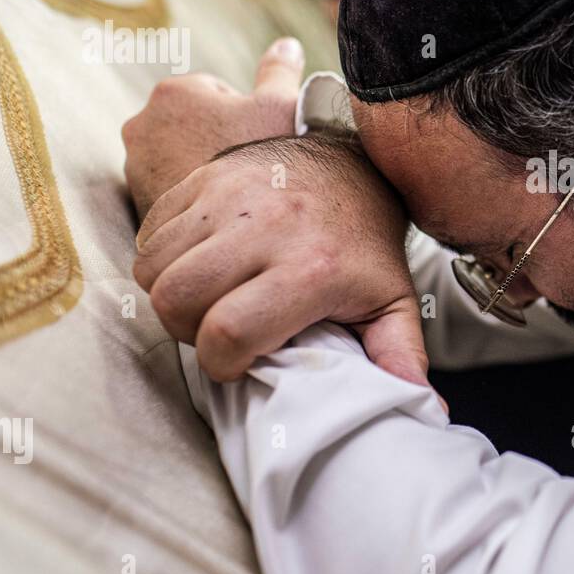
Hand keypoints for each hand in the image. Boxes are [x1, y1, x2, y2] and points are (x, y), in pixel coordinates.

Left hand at [122, 37, 305, 217]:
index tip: (260, 140)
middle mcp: (141, 125)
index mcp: (173, 93)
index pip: (216, 92)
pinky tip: (216, 209)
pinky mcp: (136, 202)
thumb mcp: (282, 107)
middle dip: (218, 138)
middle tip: (249, 165)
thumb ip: (279, 71)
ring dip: (201, 166)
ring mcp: (135, 166)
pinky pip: (169, 188)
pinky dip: (189, 193)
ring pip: (180, 157)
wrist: (241, 232)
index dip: (246, 115)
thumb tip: (287, 43)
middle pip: (193, 124)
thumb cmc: (262, 161)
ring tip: (234, 190)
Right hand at [133, 133, 434, 398]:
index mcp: (312, 268)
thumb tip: (423, 409)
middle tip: (217, 331)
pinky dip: (161, 256)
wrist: (355, 164)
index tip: (237, 363)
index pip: (227, 333)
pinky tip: (198, 263)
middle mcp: (267, 226)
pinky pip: (150, 230)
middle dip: (187, 331)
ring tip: (206, 299)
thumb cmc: (365, 244)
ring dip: (171, 294)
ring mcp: (231, 195)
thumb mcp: (391, 300)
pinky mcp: (206, 176)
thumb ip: (399, 355)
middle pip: (178, 300)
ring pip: (154, 268)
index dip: (221, 363)